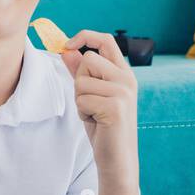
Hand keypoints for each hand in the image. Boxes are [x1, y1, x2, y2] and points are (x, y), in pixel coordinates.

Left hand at [60, 30, 138, 184]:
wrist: (117, 158)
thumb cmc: (103, 127)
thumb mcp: (91, 95)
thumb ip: (81, 72)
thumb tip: (67, 51)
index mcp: (124, 73)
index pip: (106, 40)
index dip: (85, 36)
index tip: (68, 44)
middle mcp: (127, 79)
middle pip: (88, 60)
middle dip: (79, 81)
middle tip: (90, 102)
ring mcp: (123, 92)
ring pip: (82, 81)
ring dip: (80, 100)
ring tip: (94, 114)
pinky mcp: (115, 106)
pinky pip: (82, 99)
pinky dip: (83, 112)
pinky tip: (96, 122)